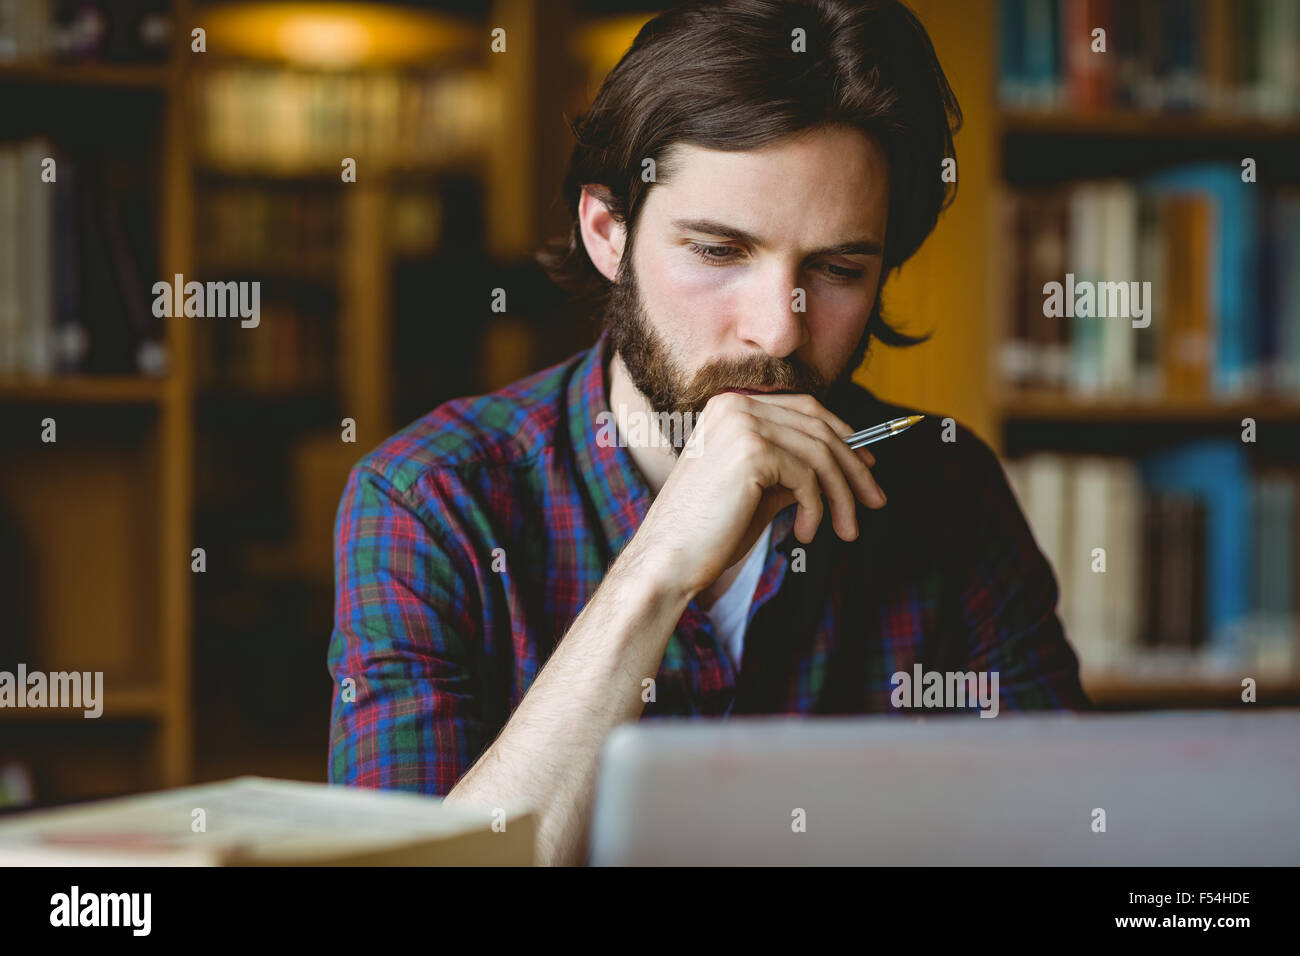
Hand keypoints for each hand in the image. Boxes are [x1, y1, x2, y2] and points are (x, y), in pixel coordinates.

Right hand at [622, 391, 886, 598]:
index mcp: (731, 406)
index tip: (868, 467)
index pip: (806, 409)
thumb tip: (843, 465)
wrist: (668, 559)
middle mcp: (736, 405)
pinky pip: (807, 478)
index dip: (845, 436)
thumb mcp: (759, 489)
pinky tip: (805, 534)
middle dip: (855, 467)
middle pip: (820, 427)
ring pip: (820, 453)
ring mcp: (742, 424)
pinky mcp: (751, 451)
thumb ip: (793, 468)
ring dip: (842, 495)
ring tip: (846, 530)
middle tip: (874, 501)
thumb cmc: (708, 531)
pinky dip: (816, 509)